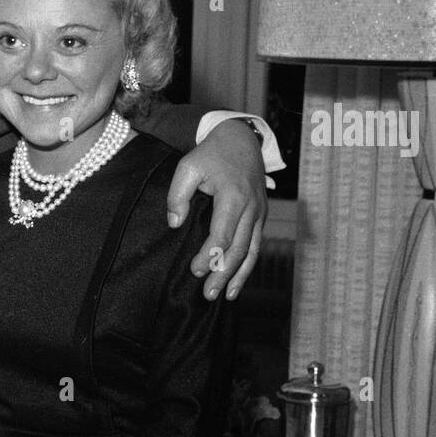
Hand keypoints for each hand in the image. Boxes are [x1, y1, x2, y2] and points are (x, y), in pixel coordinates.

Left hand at [166, 119, 265, 300]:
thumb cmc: (210, 155)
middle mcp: (251, 208)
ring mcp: (259, 213)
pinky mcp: (260, 217)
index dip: (209, 255)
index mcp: (233, 196)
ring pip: (251, 251)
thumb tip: (175, 223)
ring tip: (225, 296)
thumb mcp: (188, 166)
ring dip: (238, 276)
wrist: (240, 140)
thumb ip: (177, 194)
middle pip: (238, 248)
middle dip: (223, 273)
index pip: (223, 234)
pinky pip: (256, 246)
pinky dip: (248, 266)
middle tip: (208, 293)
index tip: (194, 270)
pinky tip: (237, 283)